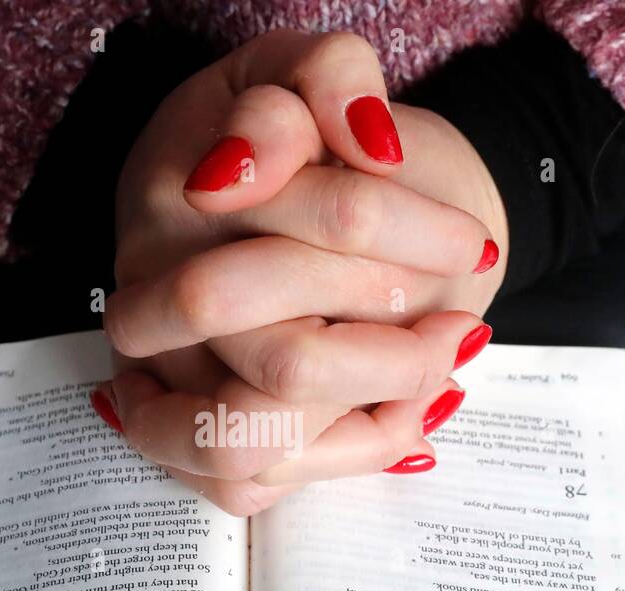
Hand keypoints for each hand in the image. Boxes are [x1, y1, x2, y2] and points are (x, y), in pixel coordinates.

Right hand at [101, 31, 507, 513]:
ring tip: (435, 377)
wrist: (250, 196)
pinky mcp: (180, 427)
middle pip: (292, 363)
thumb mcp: (306, 72)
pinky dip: (341, 459)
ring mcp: (156, 371)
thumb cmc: (293, 144)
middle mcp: (154, 293)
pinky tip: (401, 420)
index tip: (471, 243)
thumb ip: (325, 76)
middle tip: (456, 329)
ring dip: (372, 419)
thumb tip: (365, 142)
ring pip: (256, 444)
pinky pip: (245, 483)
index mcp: (179, 190)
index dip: (419, 236)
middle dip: (399, 357)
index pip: (336, 223)